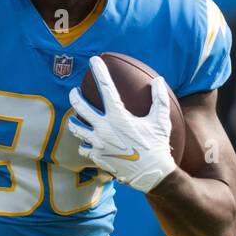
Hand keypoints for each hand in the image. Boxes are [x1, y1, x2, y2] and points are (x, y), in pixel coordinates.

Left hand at [68, 56, 175, 193]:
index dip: (99, 71)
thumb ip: (159, 99)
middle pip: (80, 106)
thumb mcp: (161, 121)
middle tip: (74, 91)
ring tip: (74, 119)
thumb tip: (159, 80)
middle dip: (75, 96)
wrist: (152, 175)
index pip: (105, 87)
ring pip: (76, 128)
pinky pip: (84, 148)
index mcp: (118, 116)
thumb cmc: (158, 146)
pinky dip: (84, 145)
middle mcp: (104, 128)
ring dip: (73, 121)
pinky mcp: (97, 158)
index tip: (94, 60)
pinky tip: (86, 143)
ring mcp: (98, 144)